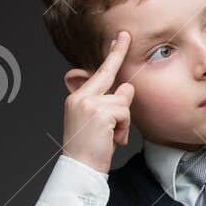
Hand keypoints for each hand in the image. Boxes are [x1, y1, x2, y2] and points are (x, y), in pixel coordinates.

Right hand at [62, 30, 135, 174]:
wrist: (80, 170)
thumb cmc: (91, 150)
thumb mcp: (101, 124)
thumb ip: (111, 104)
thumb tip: (127, 87)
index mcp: (77, 98)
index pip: (98, 73)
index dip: (110, 56)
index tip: (119, 39)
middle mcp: (80, 97)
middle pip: (107, 72)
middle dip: (118, 52)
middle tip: (125, 35)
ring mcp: (88, 103)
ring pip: (123, 100)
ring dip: (124, 122)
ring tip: (111, 137)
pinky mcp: (99, 112)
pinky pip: (125, 113)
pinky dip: (124, 129)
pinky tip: (112, 140)